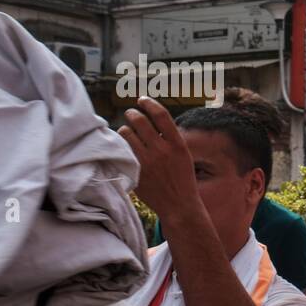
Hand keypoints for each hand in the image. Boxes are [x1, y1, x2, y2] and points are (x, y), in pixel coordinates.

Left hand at [117, 98, 199, 219]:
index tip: (142, 100)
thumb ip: (170, 139)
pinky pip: (122, 149)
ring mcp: (147, 161)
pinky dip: (121, 145)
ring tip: (127, 131)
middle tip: (131, 114)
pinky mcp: (136, 171)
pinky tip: (124, 146)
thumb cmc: (182, 179)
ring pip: (126, 133)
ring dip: (125, 129)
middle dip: (132, 113)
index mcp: (177, 144)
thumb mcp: (184, 156)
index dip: (149, 103)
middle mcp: (162, 150)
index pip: (161, 115)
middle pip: (140, 120)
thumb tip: (153, 121)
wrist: (179, 205)